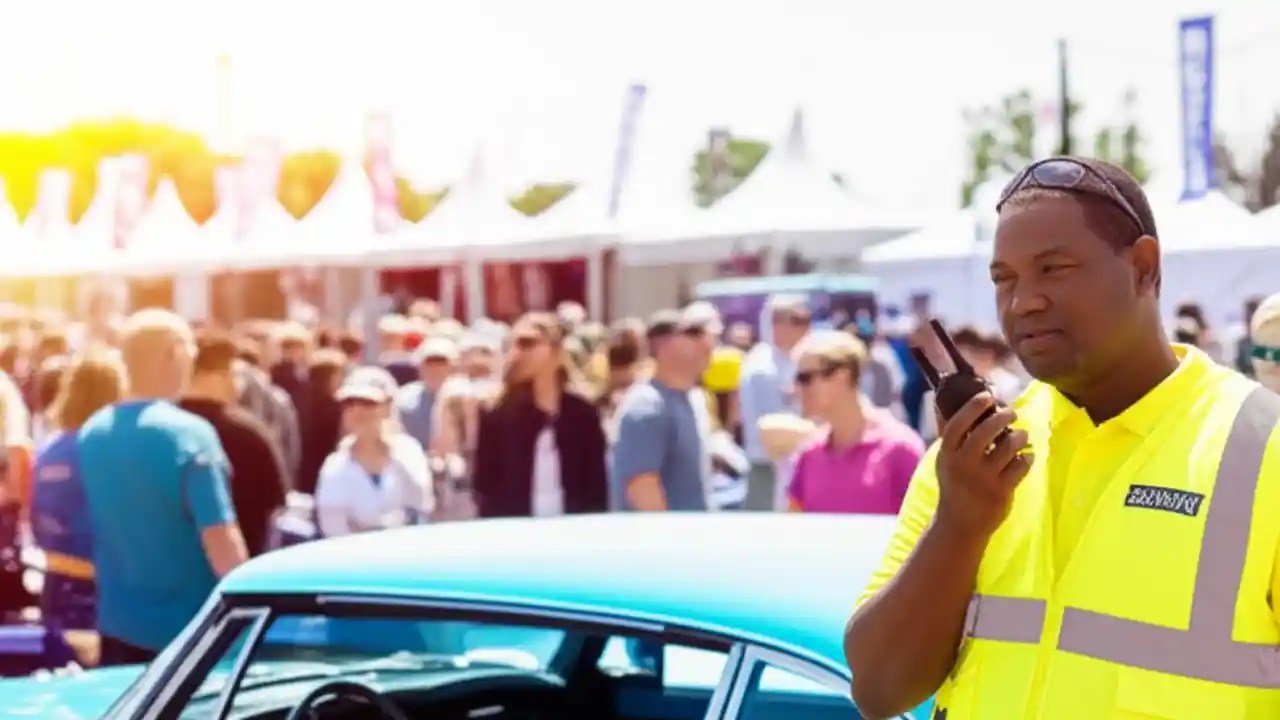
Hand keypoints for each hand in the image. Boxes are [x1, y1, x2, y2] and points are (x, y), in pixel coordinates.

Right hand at [934, 393, 1032, 541]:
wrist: (960, 524)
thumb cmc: (955, 485)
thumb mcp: (945, 460)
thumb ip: (949, 435)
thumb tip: (945, 400)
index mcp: (947, 454)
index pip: (958, 423)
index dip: (974, 407)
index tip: (989, 397)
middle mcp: (963, 464)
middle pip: (985, 431)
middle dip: (1002, 417)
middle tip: (1011, 414)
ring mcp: (983, 478)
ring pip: (1008, 447)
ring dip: (1019, 436)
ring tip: (1021, 436)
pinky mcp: (1001, 491)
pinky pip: (1021, 466)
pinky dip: (1027, 458)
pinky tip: (1026, 457)